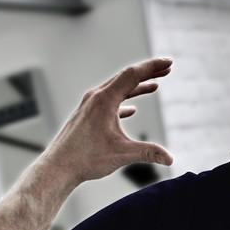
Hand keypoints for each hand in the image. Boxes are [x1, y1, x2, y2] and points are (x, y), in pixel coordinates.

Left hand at [43, 57, 175, 185]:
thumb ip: (148, 153)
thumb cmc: (85, 158)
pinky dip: (124, 102)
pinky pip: (109, 103)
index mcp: (105, 100)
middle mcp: (96, 98)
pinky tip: (131, 110)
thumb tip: (170, 159)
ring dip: (137, 87)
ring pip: (117, 90)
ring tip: (154, 85)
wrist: (58, 167)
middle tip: (167, 68)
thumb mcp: (122, 154)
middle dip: (148, 73)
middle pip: (126, 78)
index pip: (133, 75)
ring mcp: (90, 106)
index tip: (168, 63)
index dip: (153, 67)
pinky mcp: (87, 116)